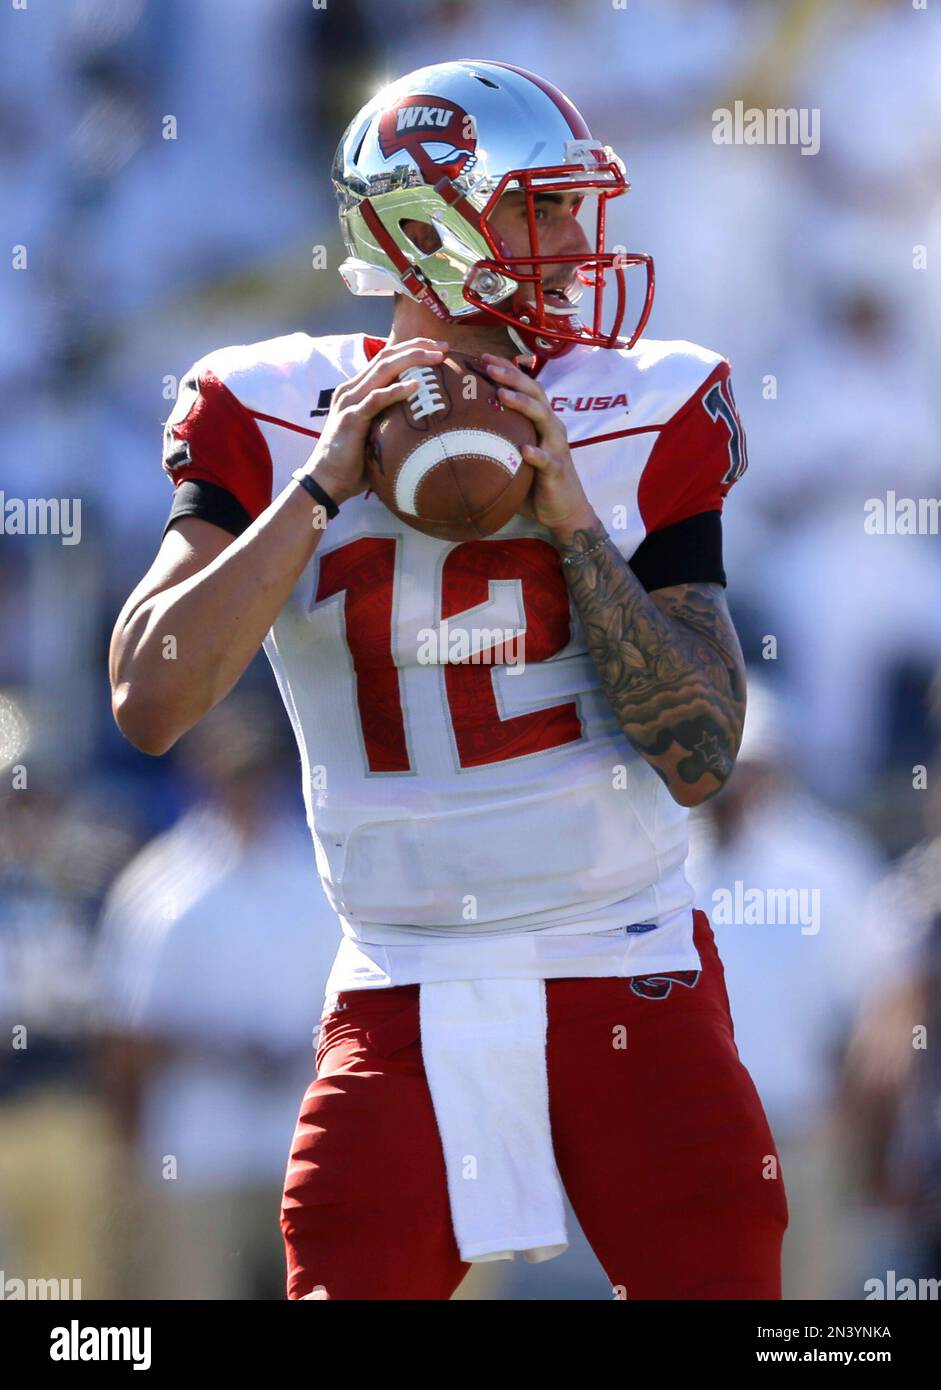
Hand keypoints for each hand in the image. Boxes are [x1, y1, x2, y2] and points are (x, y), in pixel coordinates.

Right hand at [302, 338, 448, 505]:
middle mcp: (352, 389)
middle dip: (417, 347)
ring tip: (436, 357)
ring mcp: (350, 401)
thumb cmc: (355, 462)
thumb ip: (393, 421)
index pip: (387, 359)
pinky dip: (397, 390)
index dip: (412, 349)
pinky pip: (377, 399)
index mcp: (358, 389)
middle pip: (387, 357)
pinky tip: (417, 386)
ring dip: (412, 360)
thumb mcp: (377, 434)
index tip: (439, 348)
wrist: (327, 481)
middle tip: (444, 346)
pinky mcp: (351, 418)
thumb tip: (427, 425)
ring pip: (383, 370)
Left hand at [480, 353, 598, 536]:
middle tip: (488, 366)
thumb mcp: (512, 455)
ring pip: (543, 417)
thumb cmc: (534, 481)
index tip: (482, 357)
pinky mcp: (558, 469)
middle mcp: (551, 427)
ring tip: (502, 395)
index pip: (525, 386)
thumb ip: (494, 440)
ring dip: (523, 404)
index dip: (507, 369)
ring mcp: (556, 446)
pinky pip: (547, 459)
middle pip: (535, 392)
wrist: (563, 511)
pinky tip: (524, 450)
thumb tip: (454, 435)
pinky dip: (537, 453)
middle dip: (512, 376)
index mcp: (540, 420)